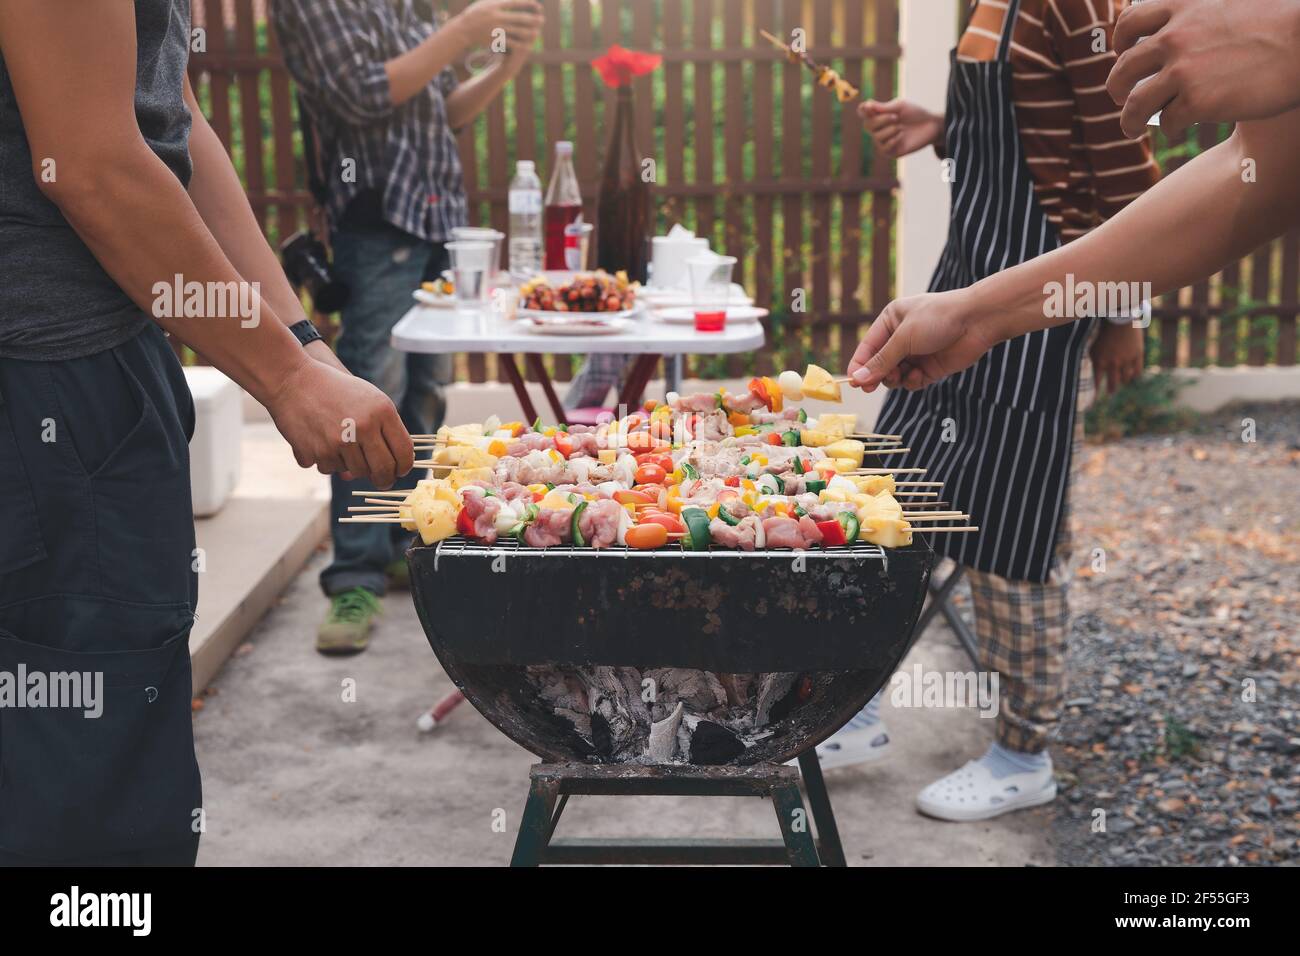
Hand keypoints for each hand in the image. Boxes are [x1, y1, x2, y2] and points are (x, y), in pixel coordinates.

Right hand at [265, 357, 413, 488]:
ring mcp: (341, 441)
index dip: (404, 467)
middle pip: (383, 470)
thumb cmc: (334, 389)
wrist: (292, 379)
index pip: (404, 452)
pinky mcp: (319, 451)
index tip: (399, 471)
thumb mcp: (369, 399)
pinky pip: (331, 469)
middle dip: (385, 480)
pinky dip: (328, 462)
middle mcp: (364, 427)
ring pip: (356, 473)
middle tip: (382, 481)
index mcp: (382, 411)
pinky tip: (321, 443)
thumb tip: (392, 467)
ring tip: (343, 448)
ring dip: (352, 468)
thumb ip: (384, 429)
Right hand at [454, 0, 544, 51]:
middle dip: (532, 19)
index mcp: (494, 5)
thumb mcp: (485, 2)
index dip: (527, 3)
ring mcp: (496, 29)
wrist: (463, 30)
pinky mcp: (495, 40)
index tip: (537, 4)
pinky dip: (520, 43)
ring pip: (517, 31)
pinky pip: (511, 42)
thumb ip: (498, 0)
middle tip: (542, 20)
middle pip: (519, 18)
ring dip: (529, 32)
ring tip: (537, 32)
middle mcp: (496, 17)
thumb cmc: (475, 14)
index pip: (515, 3)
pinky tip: (528, 44)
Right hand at [847, 288, 999, 392]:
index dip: (859, 365)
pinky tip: (917, 376)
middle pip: (879, 364)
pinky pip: (912, 381)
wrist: (977, 321)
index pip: (868, 347)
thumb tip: (858, 378)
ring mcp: (916, 353)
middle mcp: (901, 337)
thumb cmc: (939, 318)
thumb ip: (881, 360)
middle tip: (870, 387)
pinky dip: (912, 382)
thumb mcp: (904, 337)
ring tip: (899, 376)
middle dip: (877, 374)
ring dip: (894, 379)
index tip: (854, 382)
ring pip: (894, 375)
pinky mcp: (930, 367)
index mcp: (891, 321)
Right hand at [857, 98, 943, 158]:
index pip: (863, 113)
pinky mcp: (890, 152)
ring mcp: (883, 141)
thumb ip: (883, 108)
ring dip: (890, 130)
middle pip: (867, 125)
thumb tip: (866, 105)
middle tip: (896, 117)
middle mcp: (878, 129)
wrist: (931, 125)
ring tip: (901, 128)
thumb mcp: (900, 107)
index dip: (863, 111)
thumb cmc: (915, 113)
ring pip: (876, 137)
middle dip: (881, 120)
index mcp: (879, 116)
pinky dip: (893, 140)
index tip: (868, 107)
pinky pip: (884, 148)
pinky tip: (902, 136)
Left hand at [1089, 322, 1144, 395]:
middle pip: (1113, 383)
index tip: (1093, 401)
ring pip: (1126, 378)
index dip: (1095, 393)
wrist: (1120, 318)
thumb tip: (1090, 374)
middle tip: (1110, 392)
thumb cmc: (1102, 332)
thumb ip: (1093, 361)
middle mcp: (1113, 363)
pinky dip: (1135, 375)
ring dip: (1123, 381)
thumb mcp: (1093, 347)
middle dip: (1111, 389)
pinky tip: (1133, 376)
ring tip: (1122, 382)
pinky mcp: (1138, 355)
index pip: (1097, 382)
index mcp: (1100, 361)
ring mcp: (1126, 360)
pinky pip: (1137, 371)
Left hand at [1110, 0, 1299, 136]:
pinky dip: (1170, 128)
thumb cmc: (1277, 23)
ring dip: (1128, 120)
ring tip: (1130, 128)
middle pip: (1123, 70)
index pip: (1129, 23)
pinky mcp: (1196, 101)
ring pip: (1135, 103)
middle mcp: (1175, 38)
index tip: (1123, 54)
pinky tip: (1178, 129)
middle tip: (1119, 98)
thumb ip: (1200, 12)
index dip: (1120, 43)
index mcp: (1182, 8)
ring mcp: (1183, 71)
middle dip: (1116, 88)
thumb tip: (1177, 28)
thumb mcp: (1229, 2)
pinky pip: (1167, 122)